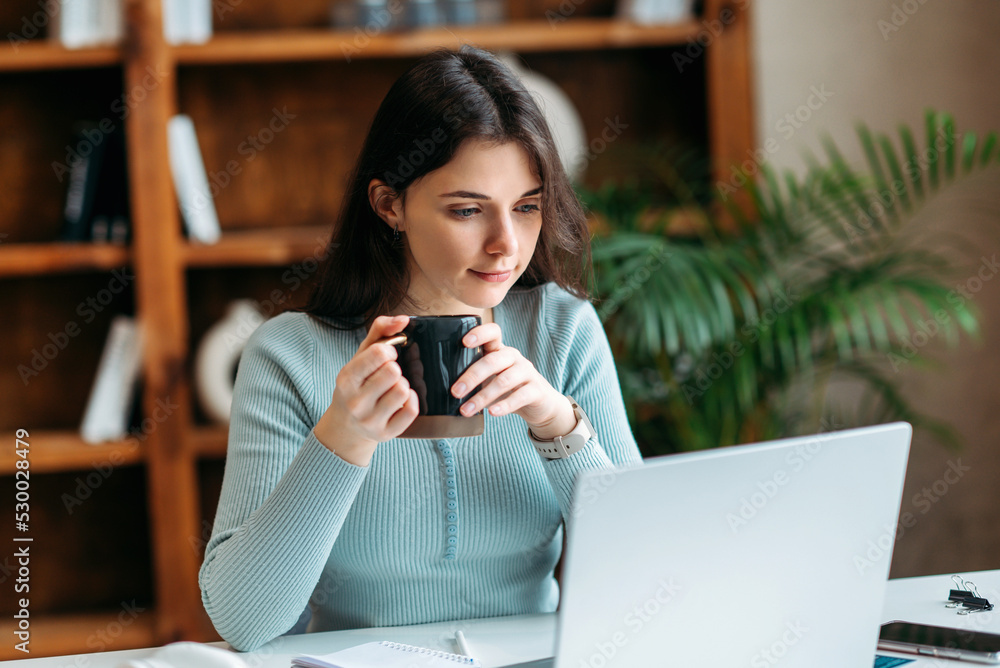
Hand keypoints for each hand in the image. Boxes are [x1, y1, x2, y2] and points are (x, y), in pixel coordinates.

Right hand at [314, 315, 418, 463]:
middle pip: (393, 372)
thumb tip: (404, 319)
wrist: (347, 424)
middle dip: (395, 368)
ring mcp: (370, 420)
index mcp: (346, 379)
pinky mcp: (385, 434)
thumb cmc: (358, 383)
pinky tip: (403, 399)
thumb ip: (380, 331)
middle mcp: (355, 402)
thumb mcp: (361, 356)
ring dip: (404, 384)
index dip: (388, 349)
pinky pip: (411, 411)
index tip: (387, 354)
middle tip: (390, 372)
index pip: (377, 354)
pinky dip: (412, 401)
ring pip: (403, 391)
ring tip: (394, 386)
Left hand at [451, 323, 575, 438]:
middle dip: (472, 376)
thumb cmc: (507, 388)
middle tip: (455, 392)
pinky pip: (520, 396)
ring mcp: (527, 373)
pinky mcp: (537, 391)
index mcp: (499, 350)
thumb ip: (472, 375)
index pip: (493, 332)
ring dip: (483, 397)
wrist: (540, 404)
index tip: (464, 342)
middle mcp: (514, 358)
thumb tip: (436, 386)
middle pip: (493, 361)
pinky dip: (504, 405)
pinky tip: (492, 413)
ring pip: (504, 381)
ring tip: (466, 410)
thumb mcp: (491, 377)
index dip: (480, 334)